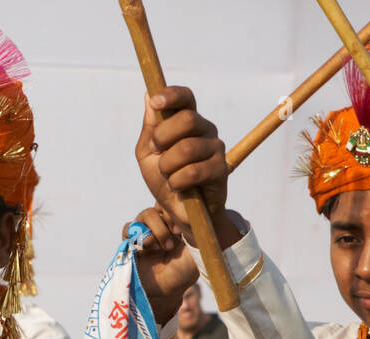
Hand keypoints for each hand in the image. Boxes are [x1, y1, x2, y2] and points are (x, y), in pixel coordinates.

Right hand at [129, 207, 196, 323]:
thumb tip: (201, 215)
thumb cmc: (183, 272)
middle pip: (159, 204)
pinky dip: (135, 234)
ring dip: (155, 228)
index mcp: (178, 224)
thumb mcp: (197, 252)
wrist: (163, 292)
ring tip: (161, 246)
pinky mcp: (131, 242)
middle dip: (166, 218)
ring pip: (145, 214)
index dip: (177, 210)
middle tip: (174, 234)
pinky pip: (128, 228)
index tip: (182, 227)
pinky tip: (146, 248)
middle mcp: (162, 225)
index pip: (174, 203)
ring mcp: (146, 232)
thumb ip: (197, 233)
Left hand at [134, 86, 237, 249]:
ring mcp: (216, 148)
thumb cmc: (165, 180)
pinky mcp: (221, 169)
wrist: (179, 213)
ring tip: (168, 176)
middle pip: (187, 119)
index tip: (156, 102)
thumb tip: (148, 96)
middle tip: (157, 152)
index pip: (185, 98)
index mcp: (188, 121)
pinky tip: (178, 187)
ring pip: (187, 148)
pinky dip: (177, 181)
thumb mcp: (148, 154)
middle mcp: (205, 129)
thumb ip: (149, 128)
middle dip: (164, 137)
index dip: (172, 95)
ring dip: (168, 166)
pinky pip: (193, 171)